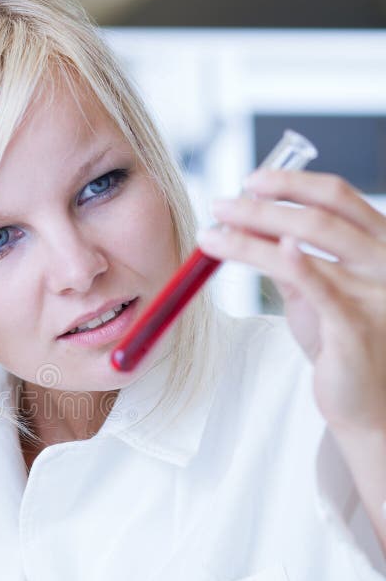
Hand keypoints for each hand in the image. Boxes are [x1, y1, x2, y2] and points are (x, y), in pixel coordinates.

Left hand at [197, 169, 385, 435]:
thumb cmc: (340, 342)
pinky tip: (276, 249)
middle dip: (262, 207)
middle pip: (317, 218)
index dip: (293, 183)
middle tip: (220, 204)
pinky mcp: (355, 327)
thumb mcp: (318, 292)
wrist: (367, 400)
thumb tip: (251, 227)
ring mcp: (375, 293)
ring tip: (211, 234)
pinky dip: (298, 264)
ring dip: (249, 237)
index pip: (338, 198)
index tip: (252, 180)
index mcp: (379, 245)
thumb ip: (292, 261)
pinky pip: (323, 289)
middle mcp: (384, 262)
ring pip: (305, 248)